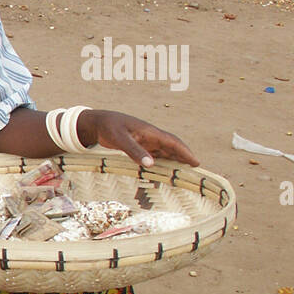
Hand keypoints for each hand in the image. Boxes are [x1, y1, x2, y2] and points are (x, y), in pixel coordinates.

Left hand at [82, 110, 198, 167]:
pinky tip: (163, 170)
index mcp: (150, 132)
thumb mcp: (120, 139)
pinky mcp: (138, 145)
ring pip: (164, 151)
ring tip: (183, 172)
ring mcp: (145, 140)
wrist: (98, 122)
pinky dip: (161, 161)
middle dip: (184, 157)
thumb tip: (151, 165)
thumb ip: (134, 151)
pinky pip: (154, 154)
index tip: (196, 162)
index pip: (173, 142)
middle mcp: (151, 136)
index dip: (185, 152)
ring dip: (174, 160)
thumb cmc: (109, 127)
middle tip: (195, 169)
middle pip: (172, 147)